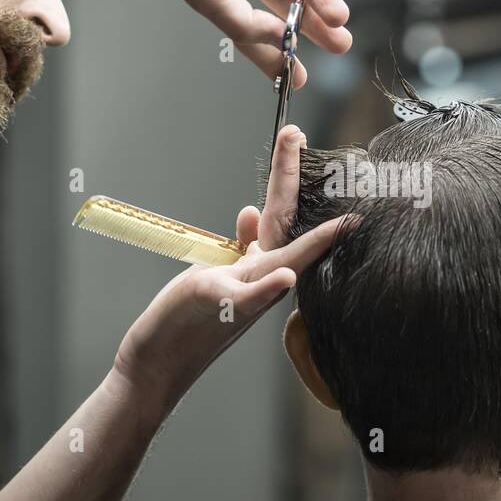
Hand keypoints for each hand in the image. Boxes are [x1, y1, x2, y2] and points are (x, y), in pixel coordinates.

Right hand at [111, 126, 341, 412]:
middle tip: (294, 134)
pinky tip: (246, 216)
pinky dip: (248, 228)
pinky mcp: (221, 283)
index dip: (316, 207)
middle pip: (281, 216)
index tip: (346, 194)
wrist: (154, 366)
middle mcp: (260, 275)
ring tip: (285, 160)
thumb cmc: (183, 336)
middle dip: (287, 175)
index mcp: (264, 277)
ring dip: (275, 195)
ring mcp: (241, 278)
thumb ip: (254, 293)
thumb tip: (288, 275)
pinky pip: (243, 249)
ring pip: (267, 229)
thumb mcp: (218, 307)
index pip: (299, 235)